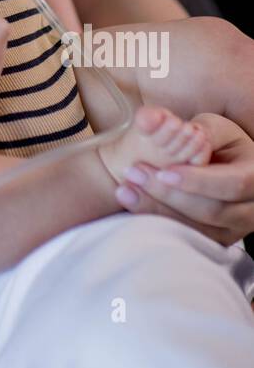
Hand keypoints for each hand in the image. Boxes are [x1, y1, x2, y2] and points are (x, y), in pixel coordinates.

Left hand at [115, 111, 253, 246]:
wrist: (225, 167)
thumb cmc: (220, 144)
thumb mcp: (217, 128)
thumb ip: (200, 129)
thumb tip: (172, 126)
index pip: (232, 185)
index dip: (199, 181)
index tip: (164, 171)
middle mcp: (250, 209)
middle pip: (212, 211)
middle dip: (169, 194)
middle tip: (134, 174)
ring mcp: (234, 230)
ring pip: (198, 231)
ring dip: (158, 211)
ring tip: (126, 190)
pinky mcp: (215, 241)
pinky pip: (187, 240)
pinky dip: (158, 223)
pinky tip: (133, 204)